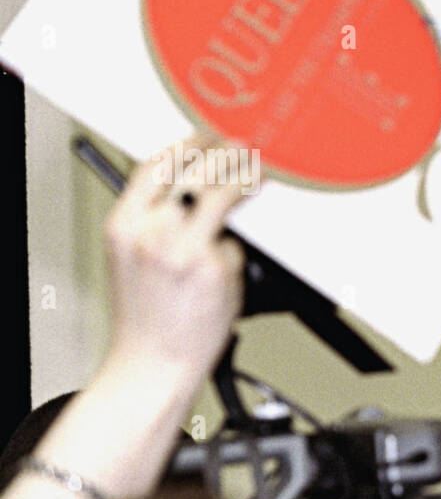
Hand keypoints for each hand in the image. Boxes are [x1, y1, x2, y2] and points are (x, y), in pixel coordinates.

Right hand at [102, 138, 246, 385]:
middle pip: (194, 172)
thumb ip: (156, 222)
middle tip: (242, 149)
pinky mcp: (215, 268)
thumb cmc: (147, 315)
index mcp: (124, 225)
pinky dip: (236, 252)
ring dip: (243, 185)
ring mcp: (185, 248)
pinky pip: (235, 246)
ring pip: (221, 199)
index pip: (155, 167)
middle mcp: (152, 232)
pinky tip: (230, 267)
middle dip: (224, 154)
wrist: (153, 361)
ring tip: (258, 178)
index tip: (204, 137)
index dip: (185, 145)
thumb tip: (194, 194)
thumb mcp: (133, 258)